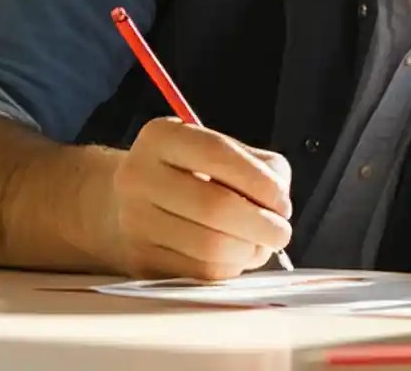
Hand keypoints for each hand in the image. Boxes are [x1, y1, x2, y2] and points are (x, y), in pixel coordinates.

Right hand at [104, 118, 293, 279]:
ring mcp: (134, 222)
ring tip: (260, 246)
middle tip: (281, 233)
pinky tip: (235, 257)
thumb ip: (261, 167)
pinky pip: (199, 272)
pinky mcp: (139, 261)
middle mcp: (138, 177)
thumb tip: (278, 205)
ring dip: (249, 251)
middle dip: (262, 225)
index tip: (283, 203)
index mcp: (162, 138)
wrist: (127, 205)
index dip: (260, 181)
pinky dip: (230, 268)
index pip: (217, 153)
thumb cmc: (193, 175)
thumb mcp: (224, 152)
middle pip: (214, 206)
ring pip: (209, 246)